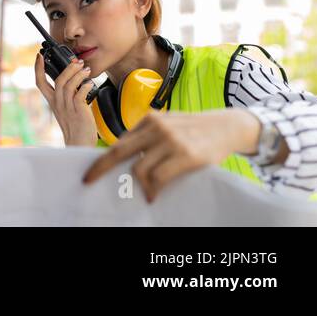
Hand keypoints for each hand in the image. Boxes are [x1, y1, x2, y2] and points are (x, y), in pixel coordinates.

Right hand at [34, 53, 96, 146]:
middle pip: (58, 80)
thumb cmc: (75, 125)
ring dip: (78, 74)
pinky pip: (80, 94)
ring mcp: (67, 107)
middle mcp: (57, 103)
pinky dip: (85, 85)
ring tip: (86, 69)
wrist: (79, 141)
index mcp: (52, 101)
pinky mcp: (78, 111)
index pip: (40, 82)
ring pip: (69, 85)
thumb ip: (69, 95)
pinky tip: (90, 83)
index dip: (38, 68)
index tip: (39, 56)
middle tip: (77, 61)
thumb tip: (77, 80)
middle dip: (67, 68)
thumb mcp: (67, 108)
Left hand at [83, 109, 262, 202]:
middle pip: (119, 152)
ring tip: (143, 194)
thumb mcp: (168, 124)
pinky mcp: (186, 155)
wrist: (229, 126)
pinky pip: (159, 177)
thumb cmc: (195, 129)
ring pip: (139, 169)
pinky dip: (153, 189)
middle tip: (88, 181)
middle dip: (100, 168)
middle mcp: (157, 128)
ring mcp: (171, 141)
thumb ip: (147, 135)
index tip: (90, 172)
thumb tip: (123, 156)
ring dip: (137, 186)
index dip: (103, 159)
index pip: (119, 142)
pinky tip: (153, 196)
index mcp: (149, 119)